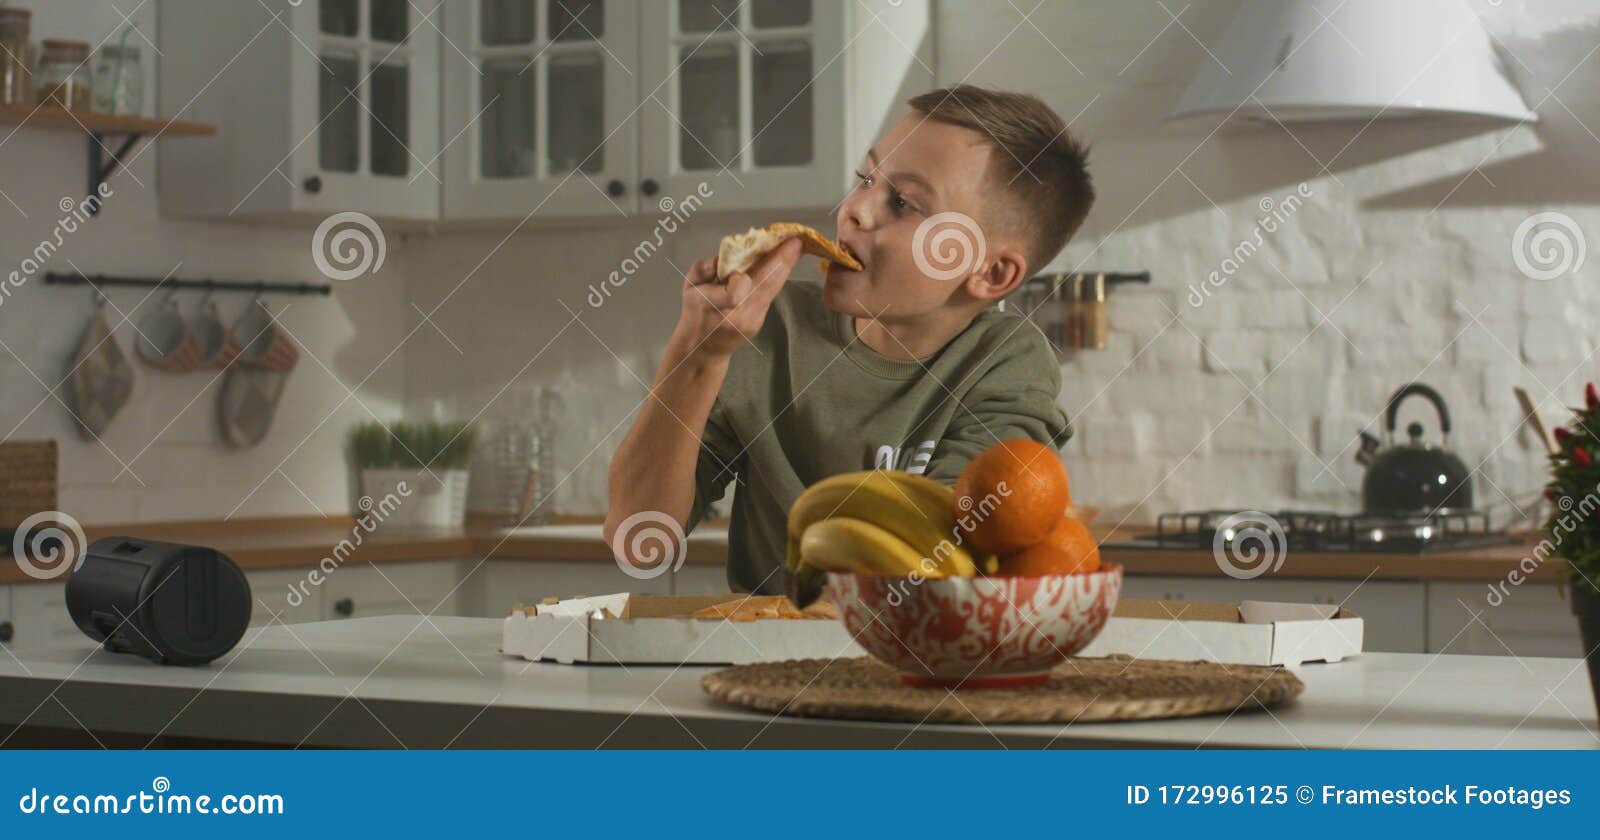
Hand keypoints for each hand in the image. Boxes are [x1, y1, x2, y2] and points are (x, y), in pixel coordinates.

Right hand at [672, 238, 801, 359]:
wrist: (701, 348)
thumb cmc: (694, 312)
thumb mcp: (688, 287)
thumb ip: (703, 269)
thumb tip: (721, 258)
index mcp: (715, 304)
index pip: (741, 284)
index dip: (757, 266)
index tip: (774, 247)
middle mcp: (737, 316)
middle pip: (765, 286)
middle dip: (782, 262)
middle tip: (796, 243)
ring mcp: (751, 322)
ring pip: (772, 291)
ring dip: (784, 269)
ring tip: (793, 249)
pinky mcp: (758, 324)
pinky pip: (769, 297)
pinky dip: (775, 279)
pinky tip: (781, 265)